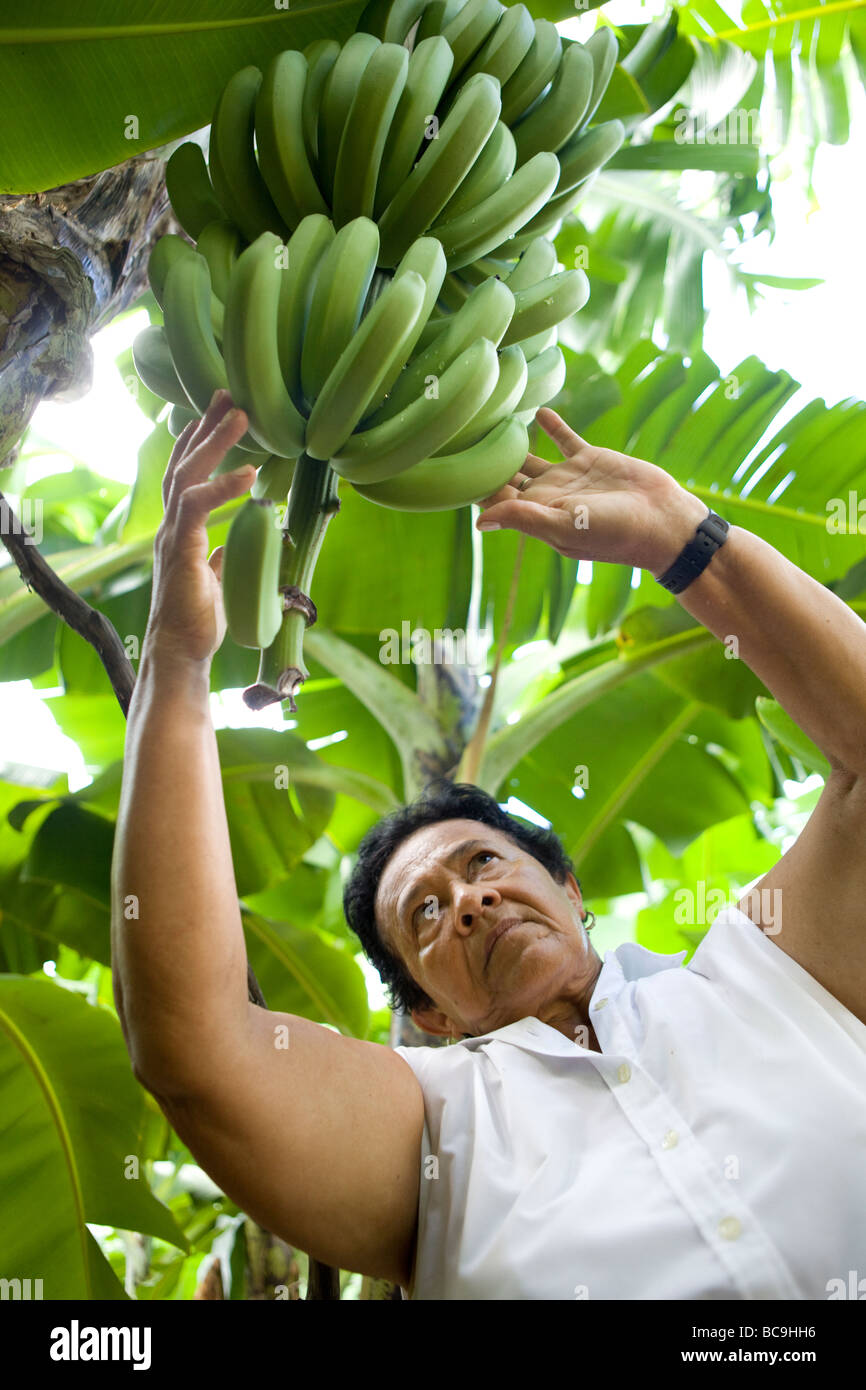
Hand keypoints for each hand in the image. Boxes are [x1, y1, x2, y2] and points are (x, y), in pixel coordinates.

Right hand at [143, 390, 254, 666]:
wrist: (181, 653)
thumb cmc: (196, 622)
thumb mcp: (215, 583)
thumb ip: (218, 560)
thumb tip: (226, 550)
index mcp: (179, 531)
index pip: (186, 475)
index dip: (200, 444)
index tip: (219, 415)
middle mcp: (170, 526)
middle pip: (183, 463)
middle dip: (205, 427)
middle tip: (227, 394)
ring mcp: (172, 536)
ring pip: (187, 474)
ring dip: (213, 442)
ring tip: (239, 413)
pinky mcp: (181, 550)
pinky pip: (197, 507)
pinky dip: (223, 487)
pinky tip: (248, 474)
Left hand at [475, 408, 706, 571]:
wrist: (662, 520)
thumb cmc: (614, 532)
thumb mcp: (565, 526)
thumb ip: (523, 518)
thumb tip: (478, 522)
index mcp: (537, 514)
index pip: (495, 498)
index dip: (472, 484)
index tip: (446, 464)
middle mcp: (548, 496)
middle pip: (506, 476)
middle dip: (484, 460)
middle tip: (457, 435)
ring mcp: (568, 477)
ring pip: (530, 456)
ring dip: (511, 441)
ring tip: (488, 420)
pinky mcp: (590, 460)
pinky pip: (565, 439)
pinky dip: (552, 426)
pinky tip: (538, 409)